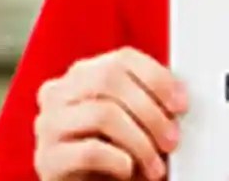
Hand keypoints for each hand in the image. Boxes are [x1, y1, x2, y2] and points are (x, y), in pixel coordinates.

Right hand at [33, 47, 189, 179]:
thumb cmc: (111, 152)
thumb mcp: (130, 119)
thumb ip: (146, 100)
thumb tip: (179, 100)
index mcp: (82, 74)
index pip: (123, 58)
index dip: (157, 78)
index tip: (181, 104)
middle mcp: (59, 92)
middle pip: (110, 80)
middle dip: (150, 112)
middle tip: (172, 139)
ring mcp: (48, 124)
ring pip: (102, 114)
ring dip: (140, 142)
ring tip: (155, 165)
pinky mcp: (47, 158)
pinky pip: (90, 151)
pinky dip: (119, 161)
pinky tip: (127, 170)